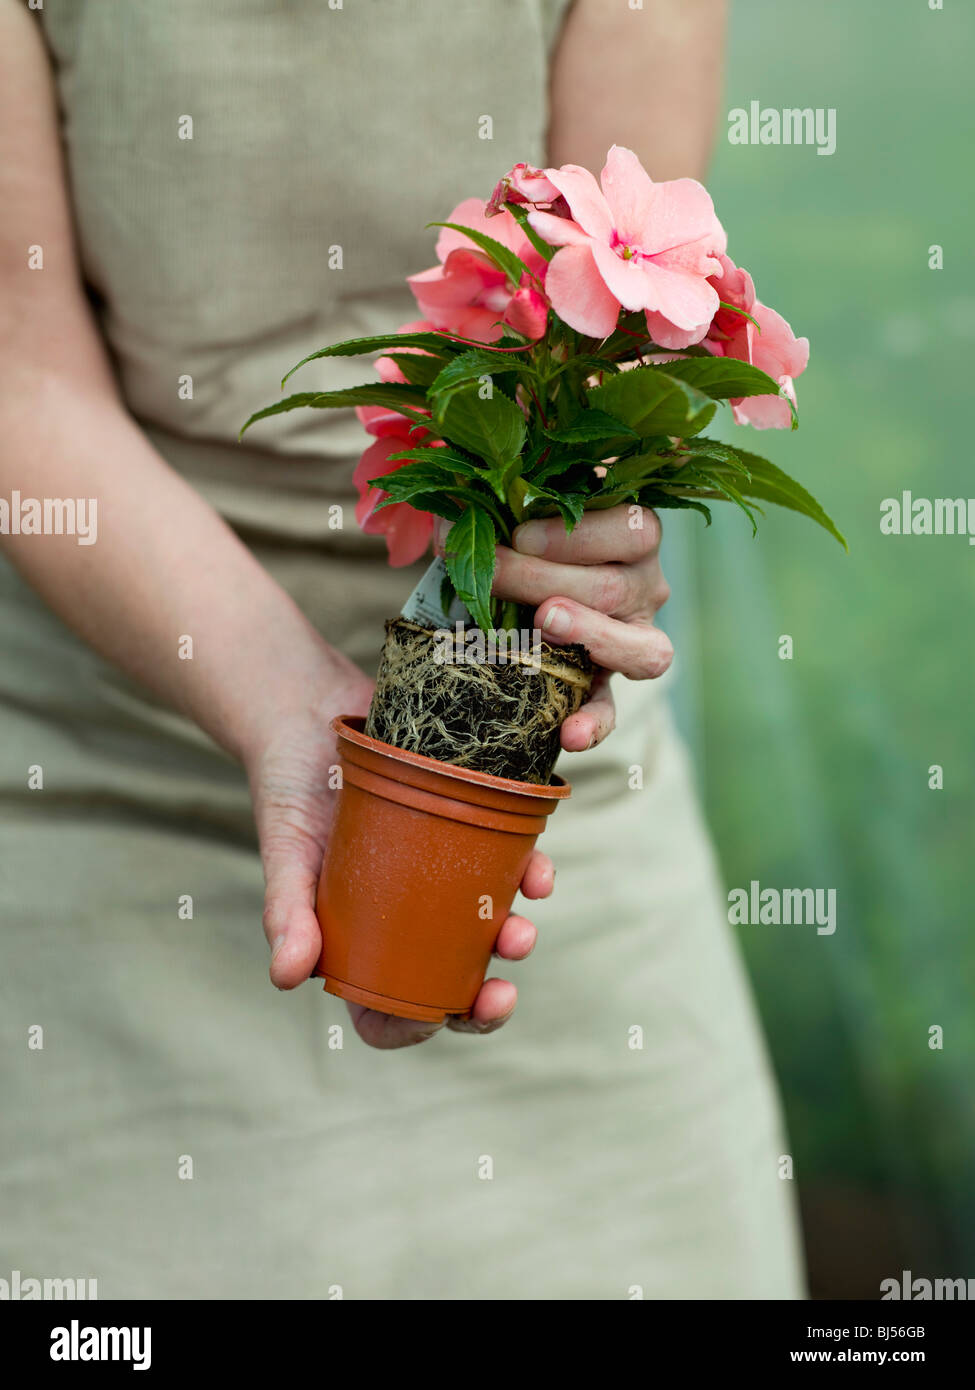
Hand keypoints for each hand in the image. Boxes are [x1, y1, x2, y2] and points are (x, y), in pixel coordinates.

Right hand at [245, 663, 555, 1048]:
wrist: (314, 710)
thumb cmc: (291, 788)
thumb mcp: (285, 849)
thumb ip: (286, 911)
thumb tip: (287, 978)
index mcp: (357, 937)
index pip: (385, 1007)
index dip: (414, 1030)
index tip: (440, 1019)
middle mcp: (405, 914)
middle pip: (448, 980)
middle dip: (482, 1000)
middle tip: (501, 991)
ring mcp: (441, 874)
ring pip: (486, 927)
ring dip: (513, 938)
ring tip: (521, 925)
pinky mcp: (469, 830)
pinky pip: (510, 863)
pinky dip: (530, 873)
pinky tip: (537, 869)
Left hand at [436, 504, 672, 751]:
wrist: (505, 581)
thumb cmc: (516, 530)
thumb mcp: (517, 506)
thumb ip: (505, 497)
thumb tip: (458, 497)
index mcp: (633, 536)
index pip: (633, 530)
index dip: (577, 534)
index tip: (520, 534)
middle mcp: (645, 587)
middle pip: (616, 588)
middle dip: (547, 579)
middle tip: (495, 571)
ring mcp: (633, 639)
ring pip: (642, 649)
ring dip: (588, 635)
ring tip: (542, 624)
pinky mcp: (608, 686)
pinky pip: (612, 710)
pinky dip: (594, 724)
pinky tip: (569, 734)